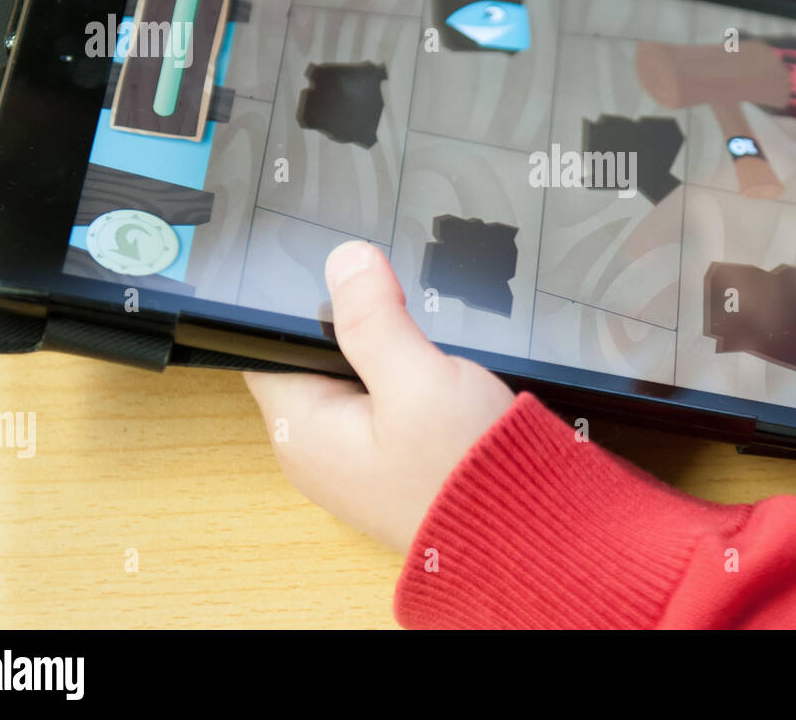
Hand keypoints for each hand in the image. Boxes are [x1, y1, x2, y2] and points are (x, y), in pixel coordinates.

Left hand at [243, 240, 514, 551]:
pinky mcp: (390, 460)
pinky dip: (405, 378)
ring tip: (420, 347)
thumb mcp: (419, 380)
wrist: (528, 534)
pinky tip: (437, 374)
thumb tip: (345, 260)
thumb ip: (373, 318)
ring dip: (383, 352)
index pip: (267, 343)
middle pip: (312, 355)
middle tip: (396, 304)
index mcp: (302, 430)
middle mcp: (317, 449)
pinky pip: (383, 399)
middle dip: (350, 324)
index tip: (346, 278)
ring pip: (353, 375)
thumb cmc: (467, 476)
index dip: (303, 302)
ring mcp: (354, 458)